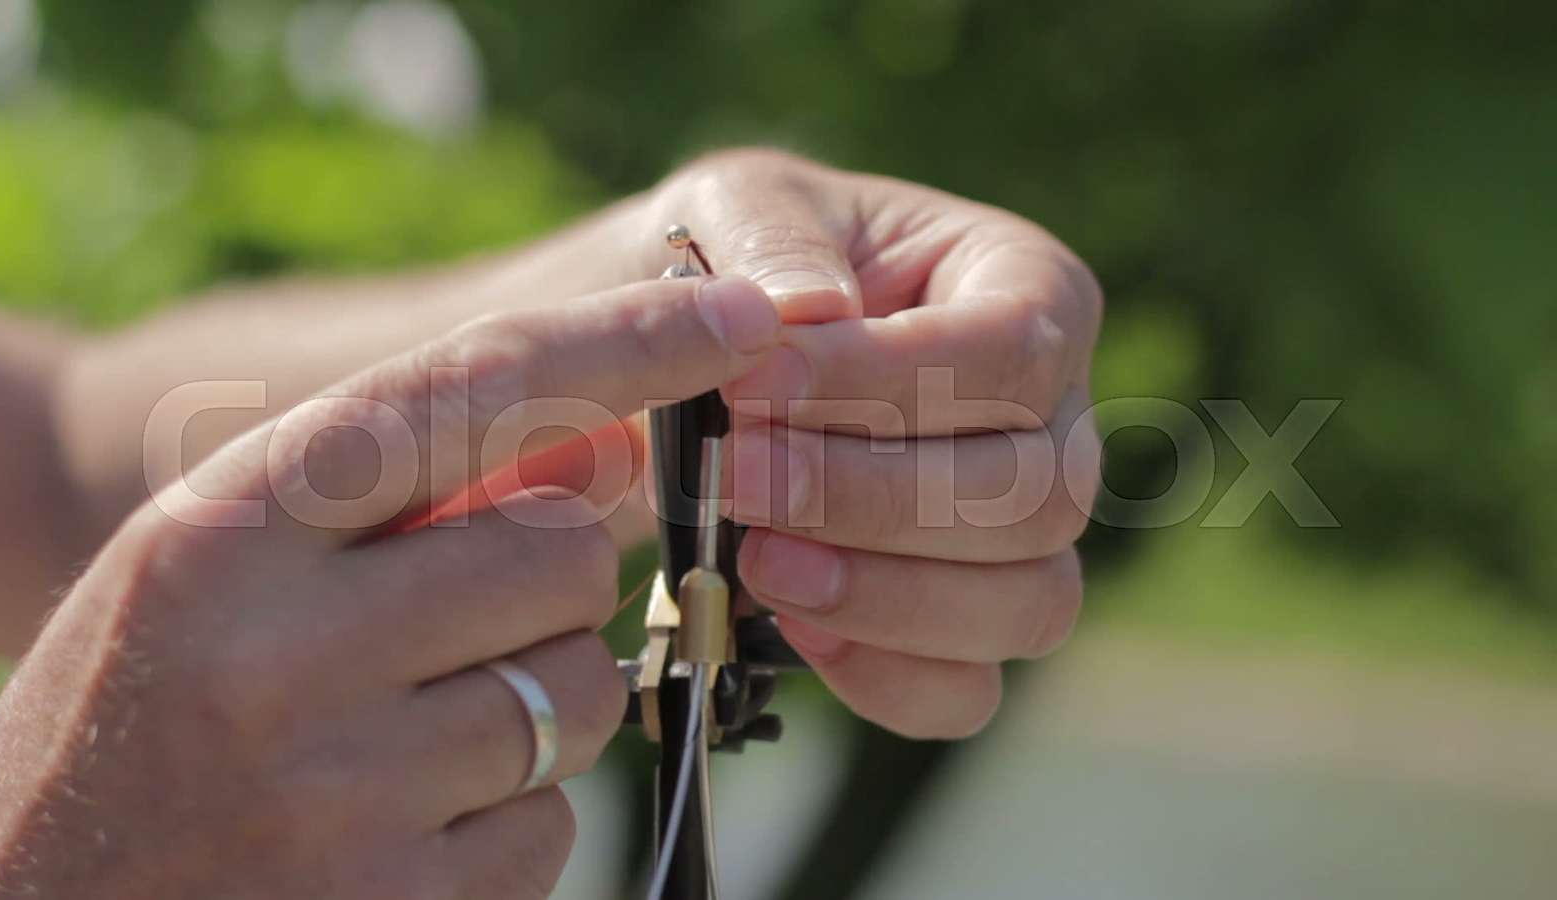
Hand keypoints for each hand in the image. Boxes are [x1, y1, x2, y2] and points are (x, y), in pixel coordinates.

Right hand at [0, 277, 780, 897]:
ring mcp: (340, 799)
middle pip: (564, 554)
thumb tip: (605, 443)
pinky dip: (509, 818)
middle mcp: (279, 657)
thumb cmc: (138, 713)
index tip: (743, 310)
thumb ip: (402, 494)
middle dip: (548, 580)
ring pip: (579, 692)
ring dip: (533, 702)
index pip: (467, 393)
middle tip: (454, 621)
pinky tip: (397, 831)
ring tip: (400, 738)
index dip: (626, 341)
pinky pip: (554, 824)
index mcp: (222, 533)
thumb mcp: (219, 567)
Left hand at [648, 149, 1103, 738]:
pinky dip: (886, 678)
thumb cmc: (736, 269)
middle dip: (871, 496)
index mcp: (1028, 290)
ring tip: (756, 559)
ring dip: (884, 594)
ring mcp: (1020, 538)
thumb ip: (775, 241)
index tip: (750, 386)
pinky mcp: (961, 628)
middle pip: (1037, 493)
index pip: (1010, 352)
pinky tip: (792, 629)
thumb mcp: (738, 206)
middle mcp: (1055, 420)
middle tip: (731, 476)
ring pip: (1030, 601)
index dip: (886, 381)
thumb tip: (817, 312)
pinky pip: (969, 689)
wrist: (686, 368)